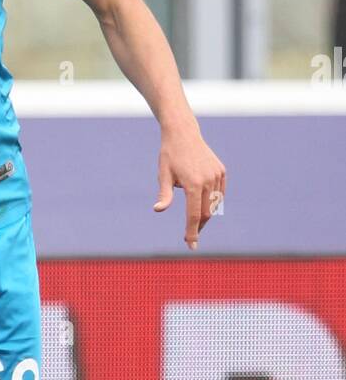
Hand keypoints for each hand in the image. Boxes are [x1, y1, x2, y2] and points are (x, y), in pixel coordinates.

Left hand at [153, 125, 225, 249]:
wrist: (183, 134)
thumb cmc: (169, 155)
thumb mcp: (163, 175)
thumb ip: (164, 194)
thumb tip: (158, 210)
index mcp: (193, 183)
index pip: (194, 215)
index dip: (192, 232)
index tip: (191, 246)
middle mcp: (208, 180)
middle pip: (206, 213)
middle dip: (198, 226)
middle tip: (188, 235)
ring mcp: (217, 175)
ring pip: (214, 205)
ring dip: (204, 214)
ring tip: (193, 218)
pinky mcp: (222, 172)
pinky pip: (219, 194)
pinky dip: (212, 202)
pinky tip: (202, 204)